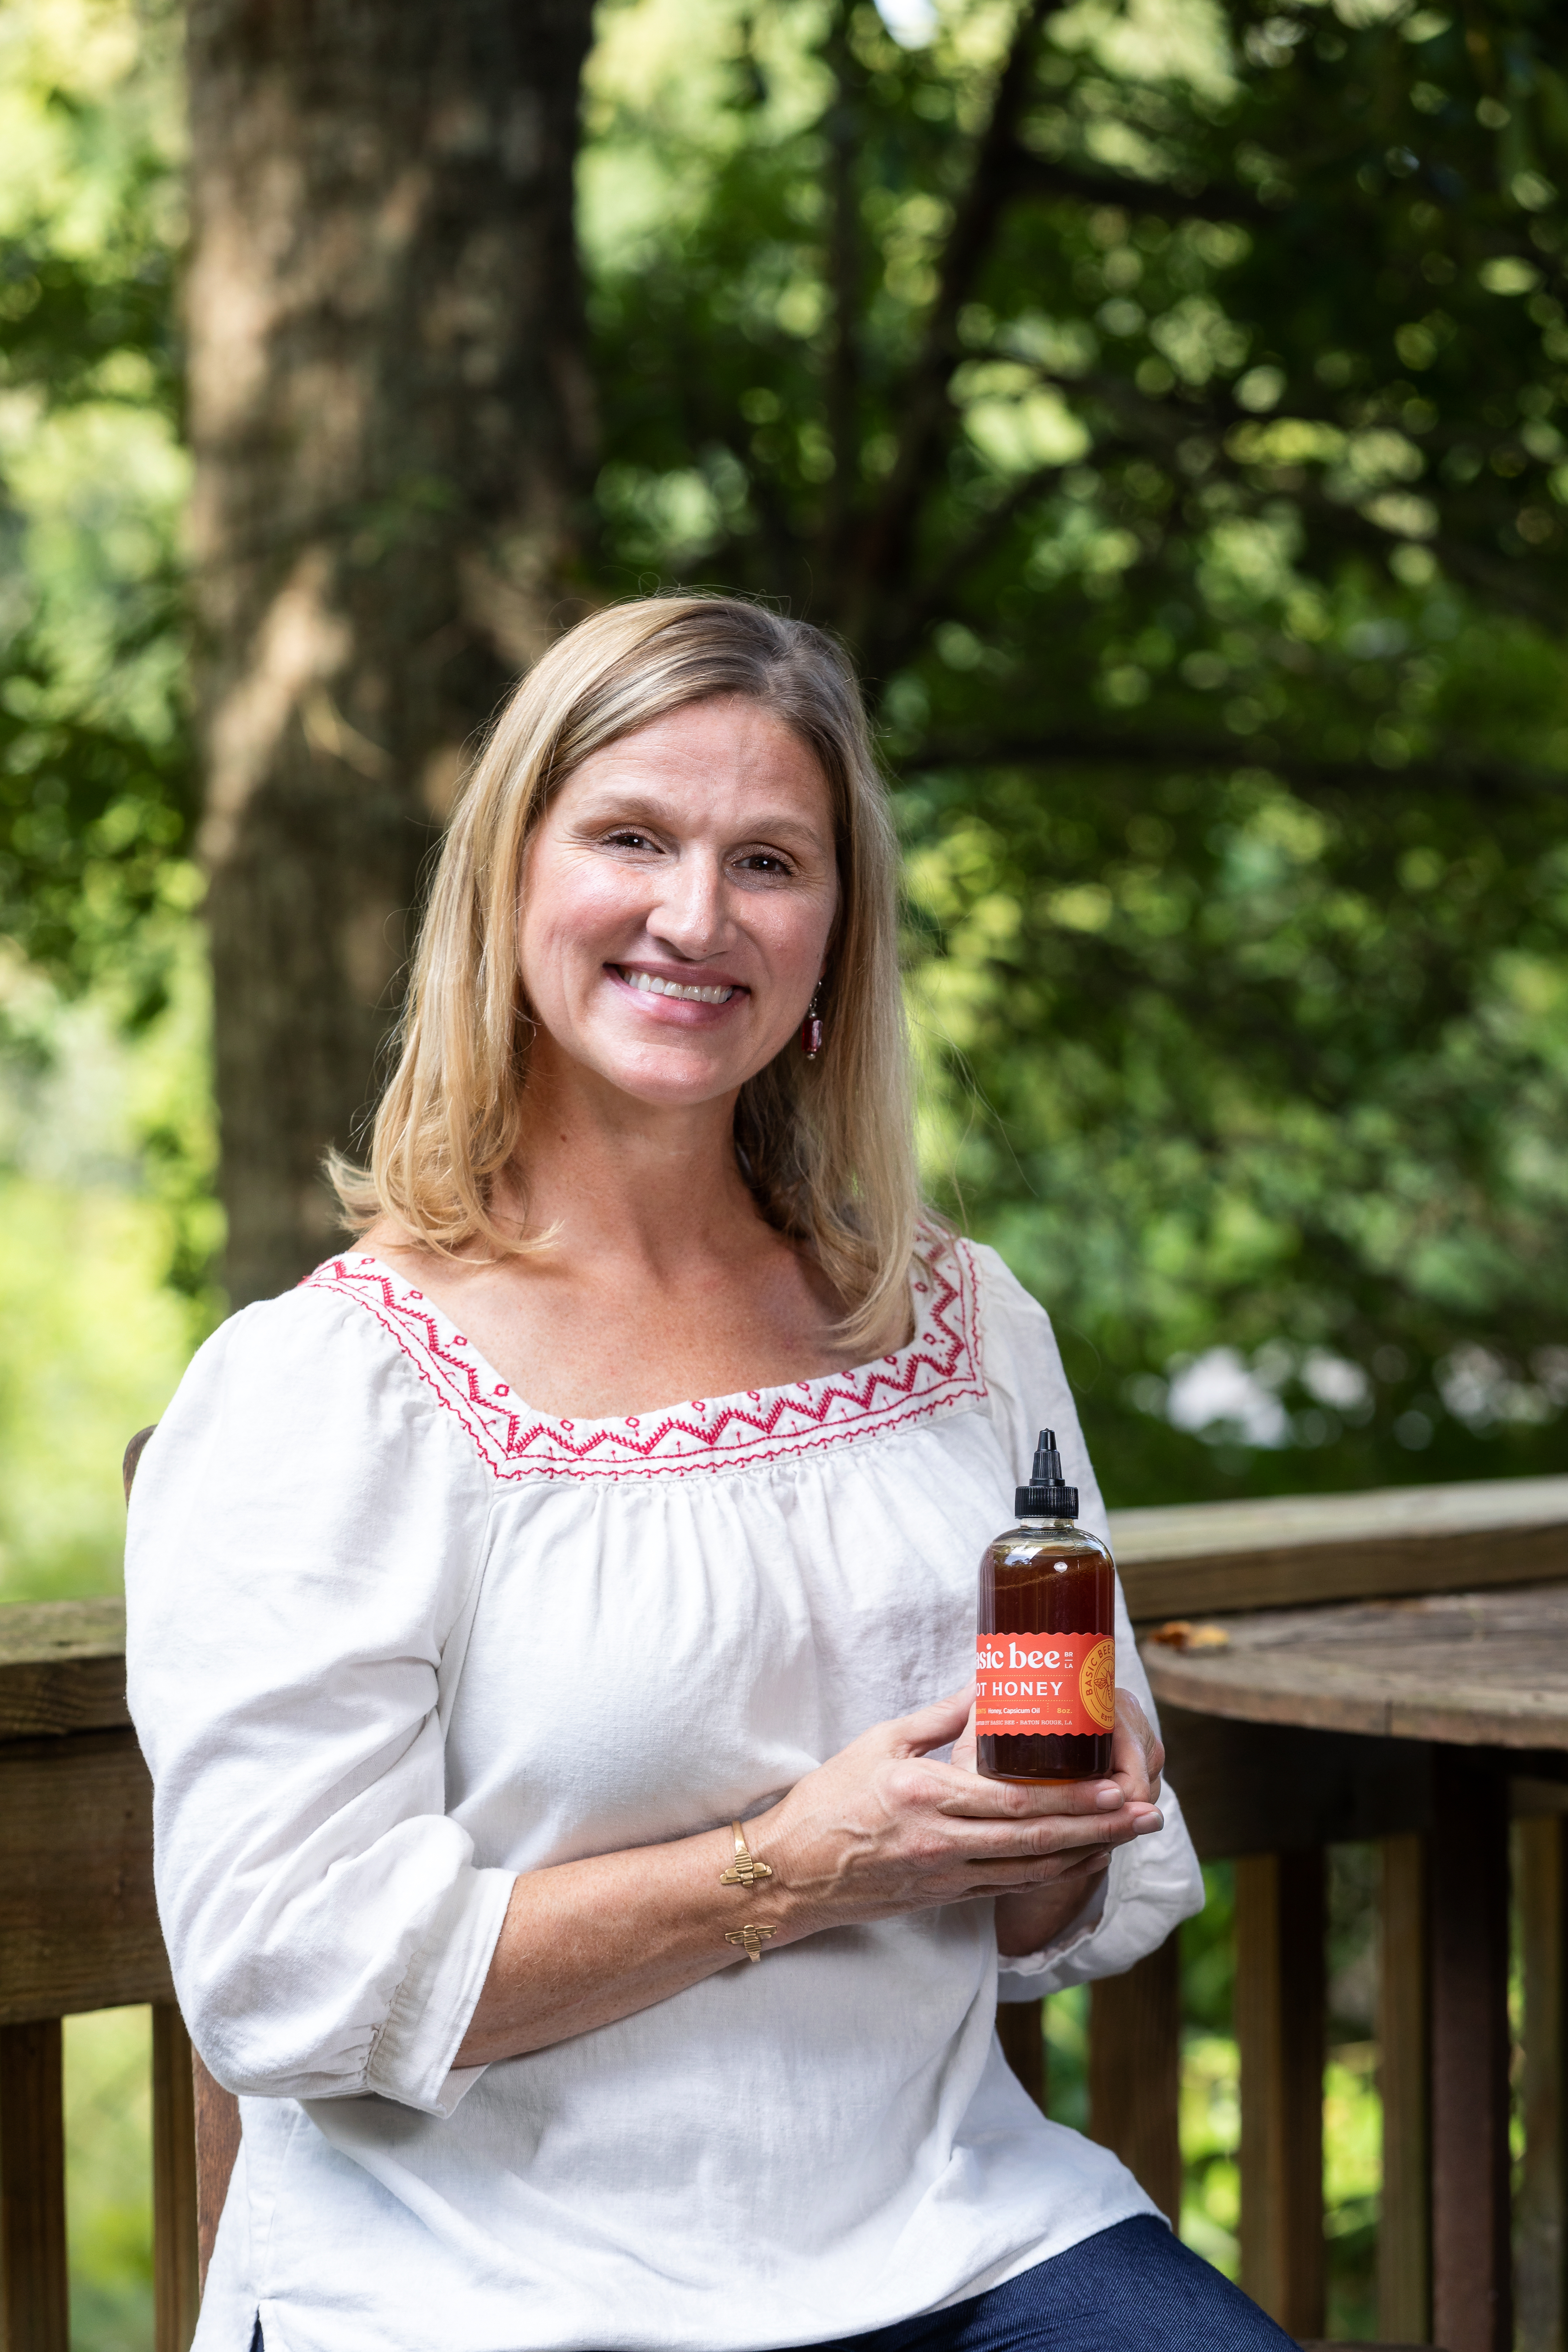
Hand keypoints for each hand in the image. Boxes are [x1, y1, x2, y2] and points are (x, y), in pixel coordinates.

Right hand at [753, 1686, 1163, 1946]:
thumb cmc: (831, 1798)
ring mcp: (945, 1876)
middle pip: (1037, 1842)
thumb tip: (987, 1688)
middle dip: (1098, 1830)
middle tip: (1147, 1817)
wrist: (791, 1870)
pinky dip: (1050, 1875)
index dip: (1072, 1800)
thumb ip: (939, 1718)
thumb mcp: (881, 1741)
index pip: (1015, 1803)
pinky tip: (1078, 1861)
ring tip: (1128, 1837)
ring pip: (1031, 1870)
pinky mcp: (943, 1896)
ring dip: (1086, 1855)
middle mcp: (942, 1842)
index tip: (1114, 1789)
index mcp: (926, 1795)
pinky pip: (1008, 1886)